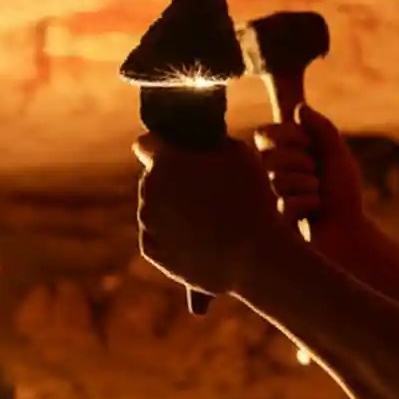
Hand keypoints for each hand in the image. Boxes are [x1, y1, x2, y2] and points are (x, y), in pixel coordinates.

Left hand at [132, 135, 285, 295]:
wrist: (253, 257)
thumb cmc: (251, 200)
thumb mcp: (240, 154)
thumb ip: (212, 141)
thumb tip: (204, 141)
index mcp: (165, 161)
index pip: (145, 143)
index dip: (160, 146)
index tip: (174, 152)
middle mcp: (148, 189)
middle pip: (152, 177)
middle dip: (171, 179)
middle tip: (204, 189)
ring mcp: (148, 222)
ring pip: (153, 206)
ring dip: (171, 208)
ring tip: (208, 218)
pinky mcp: (151, 250)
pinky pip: (156, 235)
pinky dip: (171, 235)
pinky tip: (200, 238)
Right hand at [254, 104, 369, 257]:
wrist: (348, 232)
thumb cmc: (341, 193)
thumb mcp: (337, 155)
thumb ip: (322, 129)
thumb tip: (300, 108)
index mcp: (282, 155)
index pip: (263, 133)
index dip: (286, 135)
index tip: (310, 143)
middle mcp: (270, 174)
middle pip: (266, 155)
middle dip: (298, 160)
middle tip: (316, 170)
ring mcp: (270, 199)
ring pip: (276, 179)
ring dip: (307, 183)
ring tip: (318, 193)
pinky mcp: (275, 222)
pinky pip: (285, 203)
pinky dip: (309, 203)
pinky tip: (316, 210)